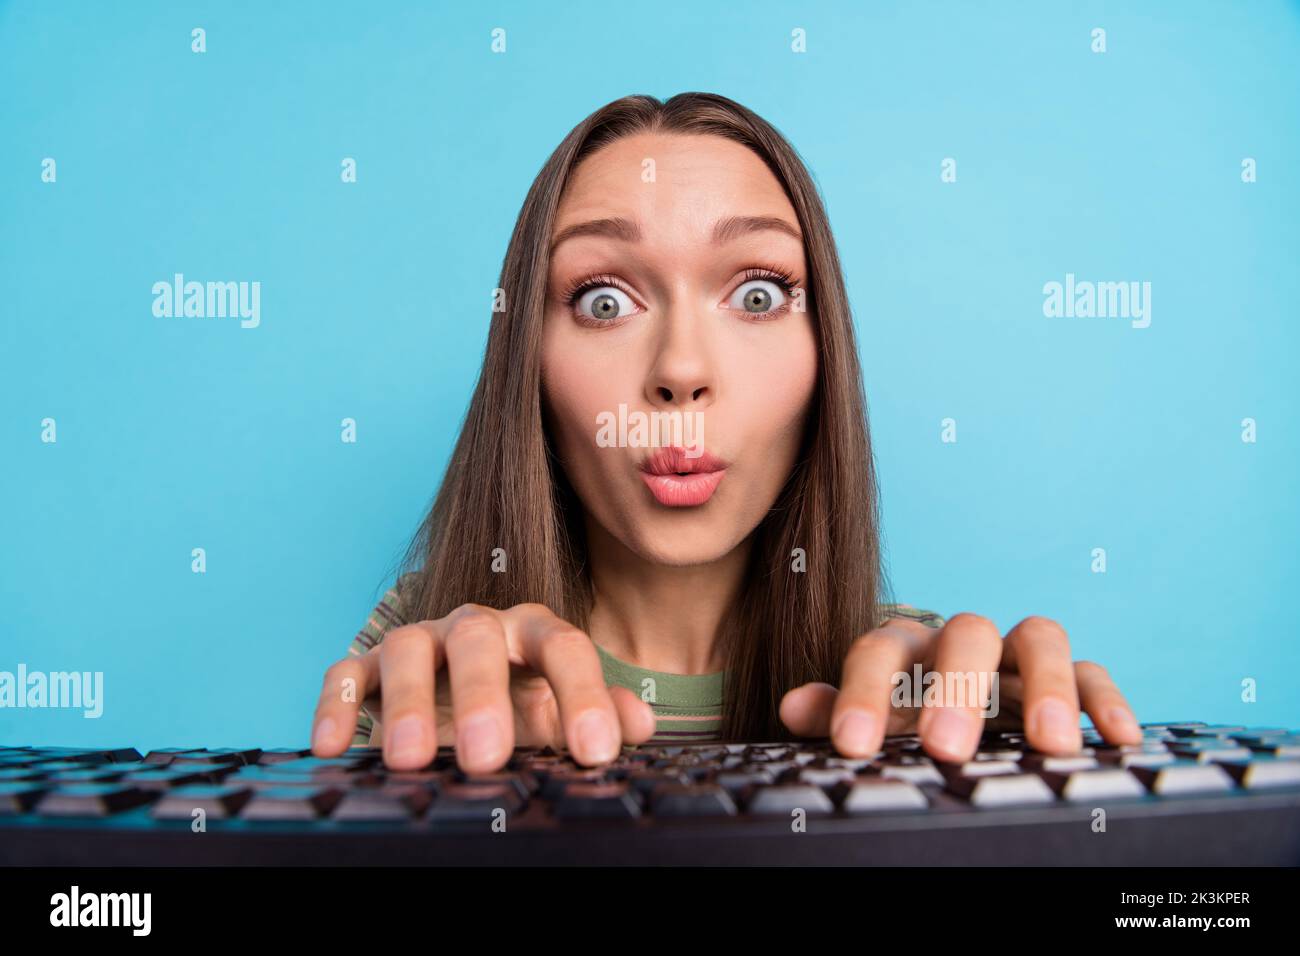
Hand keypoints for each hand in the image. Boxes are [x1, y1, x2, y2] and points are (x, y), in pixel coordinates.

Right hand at [310, 603, 656, 772]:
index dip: (583, 695)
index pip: (564, 647)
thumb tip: (640, 725)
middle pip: (477, 638)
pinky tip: (335, 746)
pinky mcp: (369, 667)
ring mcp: (420, 641)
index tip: (595, 752)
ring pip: (408, 646)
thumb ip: (601, 713)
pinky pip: (348, 673)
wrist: (464, 694)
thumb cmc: (522, 703)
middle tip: (488, 756)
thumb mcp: (562, 710)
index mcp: (532, 632)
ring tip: (413, 761)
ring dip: (409, 703)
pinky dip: (340, 705)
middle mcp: (475, 627)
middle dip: (482, 695)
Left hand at [779, 613, 1143, 761]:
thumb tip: (792, 707)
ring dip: (1048, 686)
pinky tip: (1116, 739)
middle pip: (965, 633)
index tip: (853, 745)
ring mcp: (1018, 657)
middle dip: (957, 689)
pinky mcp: (1067, 680)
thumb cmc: (905, 717)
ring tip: (1051, 744)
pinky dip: (1106, 700)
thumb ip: (833, 713)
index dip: (862, 694)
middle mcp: (963, 643)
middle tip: (946, 748)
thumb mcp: (871, 720)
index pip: (879, 652)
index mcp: (906, 649)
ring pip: (1039, 637)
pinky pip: (1094, 672)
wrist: (953, 714)